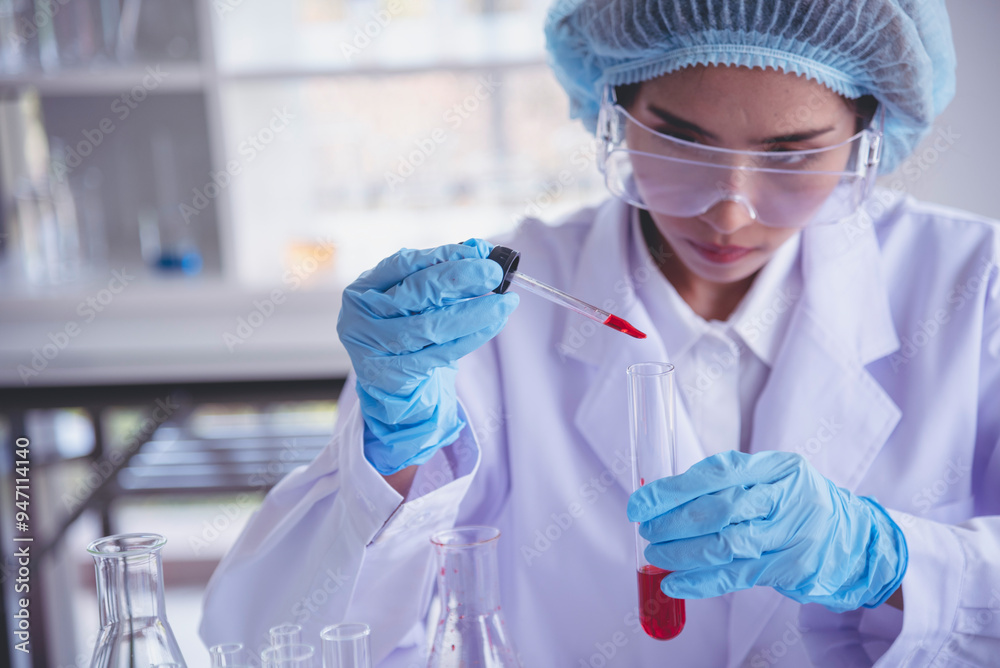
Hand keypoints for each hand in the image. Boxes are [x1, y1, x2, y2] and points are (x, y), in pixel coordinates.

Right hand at [337, 239, 517, 474]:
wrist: (386, 380)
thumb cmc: (402, 326)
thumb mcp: (410, 298)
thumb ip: (439, 272)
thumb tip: (481, 250)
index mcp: (363, 288)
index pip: (403, 264)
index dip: (442, 255)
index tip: (477, 251)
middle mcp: (362, 317)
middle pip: (416, 294)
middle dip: (460, 279)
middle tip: (494, 273)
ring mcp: (375, 348)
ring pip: (431, 326)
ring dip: (474, 312)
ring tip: (505, 302)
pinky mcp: (395, 375)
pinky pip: (442, 353)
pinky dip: (472, 336)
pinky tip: (494, 324)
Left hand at [627, 450, 906, 611]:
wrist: (853, 539)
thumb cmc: (793, 504)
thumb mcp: (770, 479)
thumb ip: (726, 483)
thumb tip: (660, 499)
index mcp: (776, 466)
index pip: (716, 474)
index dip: (672, 490)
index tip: (640, 504)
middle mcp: (788, 497)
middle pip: (720, 509)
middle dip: (673, 523)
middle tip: (647, 532)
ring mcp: (793, 534)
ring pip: (727, 545)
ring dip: (683, 554)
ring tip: (656, 557)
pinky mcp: (793, 568)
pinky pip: (738, 576)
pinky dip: (702, 582)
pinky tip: (676, 584)